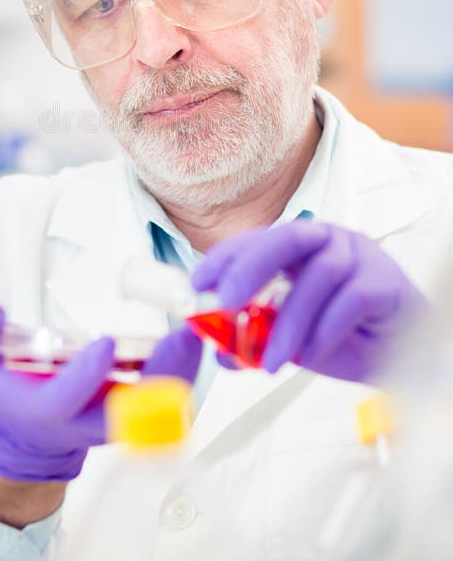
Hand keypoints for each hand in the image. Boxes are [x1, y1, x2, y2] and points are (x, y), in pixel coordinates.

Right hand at [0, 301, 201, 481]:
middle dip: (159, 375)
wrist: (33, 432)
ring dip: (181, 370)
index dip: (86, 374)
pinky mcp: (138, 416)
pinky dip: (184, 370)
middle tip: (179, 337)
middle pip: (130, 409)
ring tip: (196, 331)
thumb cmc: (14, 390)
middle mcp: (89, 422)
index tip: (102, 344)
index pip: (69, 398)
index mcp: (50, 409)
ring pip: (159, 406)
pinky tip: (196, 339)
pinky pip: (168, 397)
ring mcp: (119, 422)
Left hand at [192, 220, 427, 383]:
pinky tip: (309, 357)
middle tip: (227, 305)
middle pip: (286, 238)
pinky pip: (351, 299)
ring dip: (289, 321)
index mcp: (297, 246)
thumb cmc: (342, 334)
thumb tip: (221, 355)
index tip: (198, 284)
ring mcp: (358, 255)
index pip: (256, 240)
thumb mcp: (290, 338)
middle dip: (251, 268)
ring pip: (318, 275)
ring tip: (271, 362)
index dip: (225, 258)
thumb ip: (257, 341)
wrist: (401, 351)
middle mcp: (326, 240)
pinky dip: (325, 330)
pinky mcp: (385, 280)